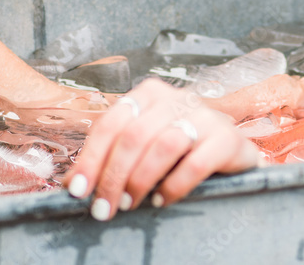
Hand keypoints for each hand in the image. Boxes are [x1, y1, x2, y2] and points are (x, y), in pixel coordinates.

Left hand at [65, 78, 263, 220]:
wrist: (232, 155)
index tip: (76, 190)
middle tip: (103, 208)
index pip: (111, 123)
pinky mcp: (228, 138)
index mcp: (150, 94)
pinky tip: (162, 200)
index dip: (91, 158)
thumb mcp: (144, 149)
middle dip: (113, 176)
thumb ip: (111, 159)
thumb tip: (71, 184)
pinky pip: (197, 163)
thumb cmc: (180, 152)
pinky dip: (174, 185)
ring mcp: (206, 115)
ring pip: (164, 145)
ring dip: (140, 180)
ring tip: (129, 205)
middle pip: (134, 135)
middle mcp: (177, 98)